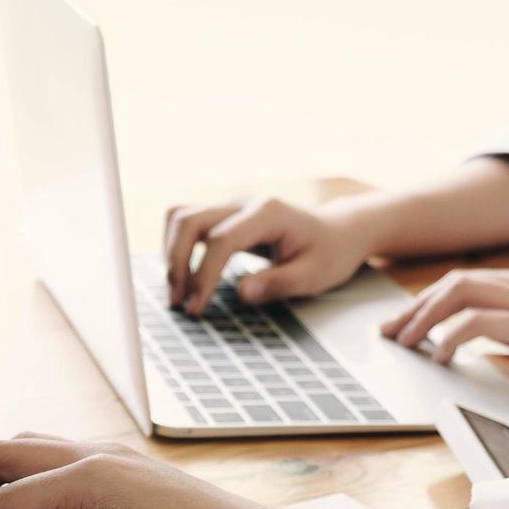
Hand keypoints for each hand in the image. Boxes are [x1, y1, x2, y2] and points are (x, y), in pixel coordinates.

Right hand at [165, 197, 377, 313]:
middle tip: (179, 303)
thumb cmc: (329, 254)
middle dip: (177, 263)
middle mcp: (244, 202)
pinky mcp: (223, 213)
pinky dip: (176, 246)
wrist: (338, 232)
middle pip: (189, 220)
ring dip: (171, 253)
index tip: (196, 307)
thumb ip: (278, 283)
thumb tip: (242, 294)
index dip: (204, 274)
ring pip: (180, 216)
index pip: (221, 240)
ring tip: (177, 292)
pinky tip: (184, 274)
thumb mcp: (314, 276)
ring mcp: (231, 204)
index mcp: (268, 213)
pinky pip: (185, 221)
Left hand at [380, 267, 508, 409]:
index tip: (405, 322)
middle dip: (415, 306)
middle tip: (389, 332)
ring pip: (460, 293)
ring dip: (423, 318)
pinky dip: (449, 336)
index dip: (431, 300)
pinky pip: (479, 321)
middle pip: (455, 281)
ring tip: (404, 343)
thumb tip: (494, 344)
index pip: (472, 281)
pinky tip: (440, 356)